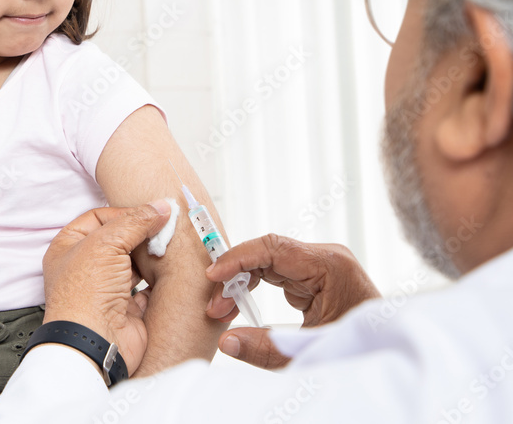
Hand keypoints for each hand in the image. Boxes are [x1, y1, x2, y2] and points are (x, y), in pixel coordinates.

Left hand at [41, 201, 171, 373]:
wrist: (94, 342)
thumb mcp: (107, 243)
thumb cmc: (85, 294)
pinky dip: (158, 280)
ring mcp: (105, 289)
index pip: (98, 217)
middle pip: (118, 240)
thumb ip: (135, 222)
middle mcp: (85, 267)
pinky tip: (169, 270)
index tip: (149, 212)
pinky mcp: (125, 309)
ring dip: (150, 256)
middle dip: (141, 234)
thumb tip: (160, 207)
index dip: (123, 213)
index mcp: (69, 247)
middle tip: (164, 227)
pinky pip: (146, 288)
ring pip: (133, 264)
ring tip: (167, 247)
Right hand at [204, 234, 379, 369]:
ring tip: (223, 310)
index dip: (238, 259)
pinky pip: (275, 275)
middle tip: (215, 307)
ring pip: (267, 263)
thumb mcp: (312, 352)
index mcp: (330, 266)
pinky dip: (255, 288)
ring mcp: (319, 267)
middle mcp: (325, 259)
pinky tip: (240, 305)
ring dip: (242, 283)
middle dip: (235, 277)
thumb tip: (226, 342)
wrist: (391, 356)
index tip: (213, 275)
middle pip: (266, 254)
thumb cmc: (362, 350)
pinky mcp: (314, 279)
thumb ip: (267, 348)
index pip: (272, 249)